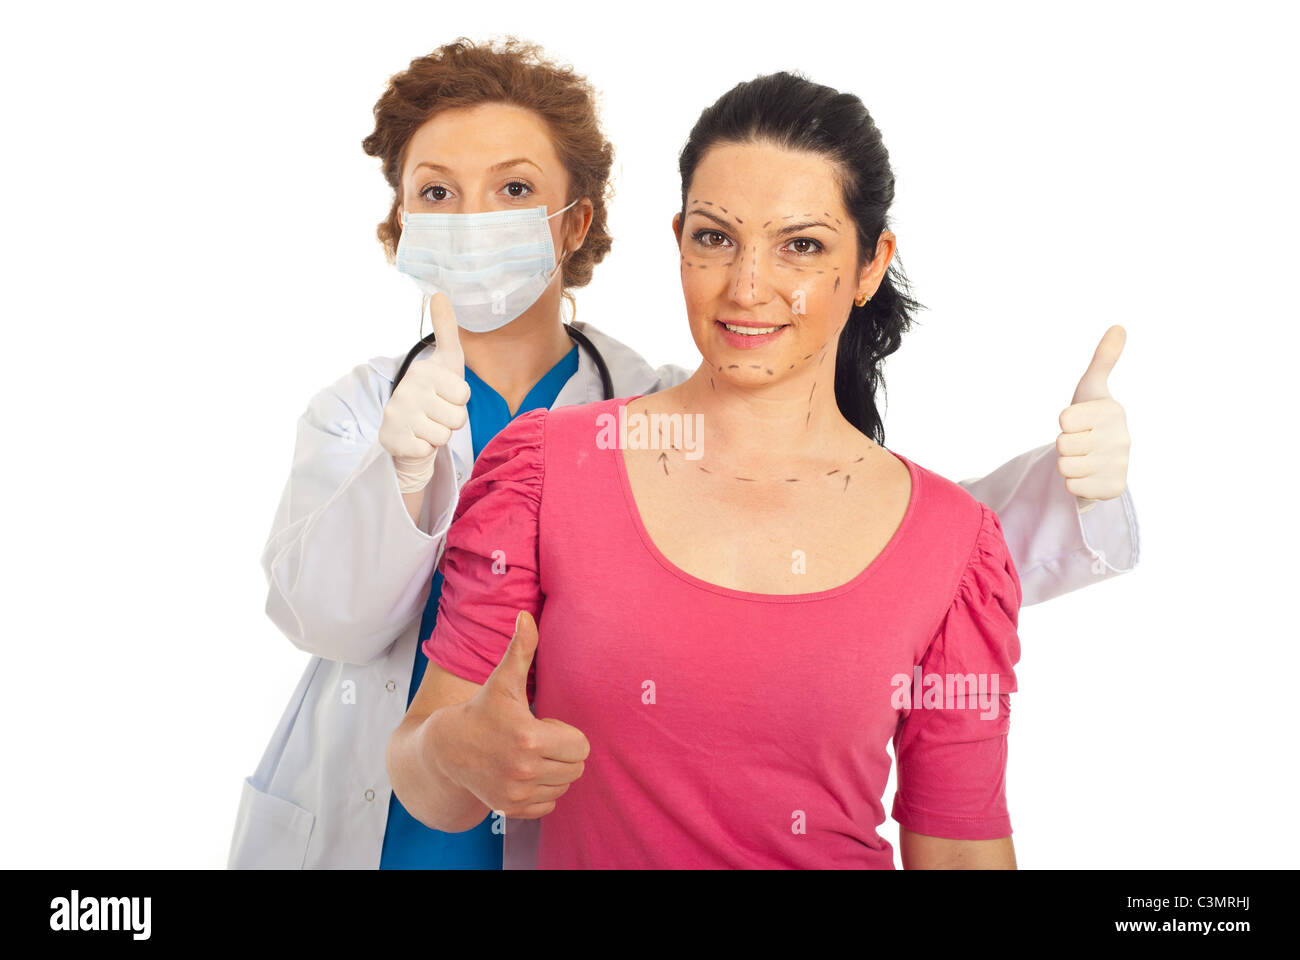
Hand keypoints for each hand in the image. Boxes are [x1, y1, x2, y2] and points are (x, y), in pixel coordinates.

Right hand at [378, 293, 470, 492]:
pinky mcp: (392, 440)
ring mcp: (397, 415)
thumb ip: (446, 329)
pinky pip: (428, 450)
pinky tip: (415, 438)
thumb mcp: (446, 361)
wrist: (407, 430)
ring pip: (443, 435)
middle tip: (437, 414)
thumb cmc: (434, 393)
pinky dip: (425, 448)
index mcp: (423, 371)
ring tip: (427, 425)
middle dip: (451, 420)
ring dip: (439, 434)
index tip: (445, 395)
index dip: (459, 400)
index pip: (463, 395)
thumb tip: (439, 293)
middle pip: (457, 417)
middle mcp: (406, 390)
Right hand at [431, 611, 588, 819]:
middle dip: (563, 751)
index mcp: (529, 737)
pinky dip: (543, 791)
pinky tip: (524, 774)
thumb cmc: (480, 711)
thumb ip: (521, 649)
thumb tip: (526, 615)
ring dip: (554, 771)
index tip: (542, 724)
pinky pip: (549, 805)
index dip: (565, 732)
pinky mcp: (510, 810)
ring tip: (529, 755)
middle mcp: (524, 770)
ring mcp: (516, 794)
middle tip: (537, 740)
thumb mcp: (502, 681)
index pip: (582, 745)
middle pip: (576, 767)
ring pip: (564, 786)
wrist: (445, 750)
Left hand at [1057, 325, 1129, 512]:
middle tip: (1079, 443)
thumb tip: (1119, 327)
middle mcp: (1122, 439)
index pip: (1064, 420)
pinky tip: (1088, 476)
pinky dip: (1074, 484)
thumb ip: (1103, 359)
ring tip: (1083, 459)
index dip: (1064, 422)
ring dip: (1067, 465)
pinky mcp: (1114, 489)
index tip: (1078, 422)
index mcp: (1114, 412)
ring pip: (1065, 467)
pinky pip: (1073, 487)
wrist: (1100, 458)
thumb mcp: (1091, 388)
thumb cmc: (1091, 418)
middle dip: (1064, 445)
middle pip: (1062, 444)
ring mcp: (1120, 465)